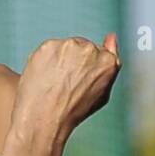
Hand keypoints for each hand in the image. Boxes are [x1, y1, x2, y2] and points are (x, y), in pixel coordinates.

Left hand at [11, 33, 121, 147]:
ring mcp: (68, 46)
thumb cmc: (73, 111)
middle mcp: (90, 50)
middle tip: (63, 84)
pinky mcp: (48, 46)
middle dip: (73, 60)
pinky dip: (44, 60)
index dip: (86, 68)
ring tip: (53, 82)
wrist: (44, 119)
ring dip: (58, 58)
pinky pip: (48, 49)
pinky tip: (42, 77)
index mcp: (108, 62)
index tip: (77, 80)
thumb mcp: (102, 93)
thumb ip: (111, 63)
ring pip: (64, 47)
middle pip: (81, 46)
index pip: (99, 53)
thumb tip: (112, 37)